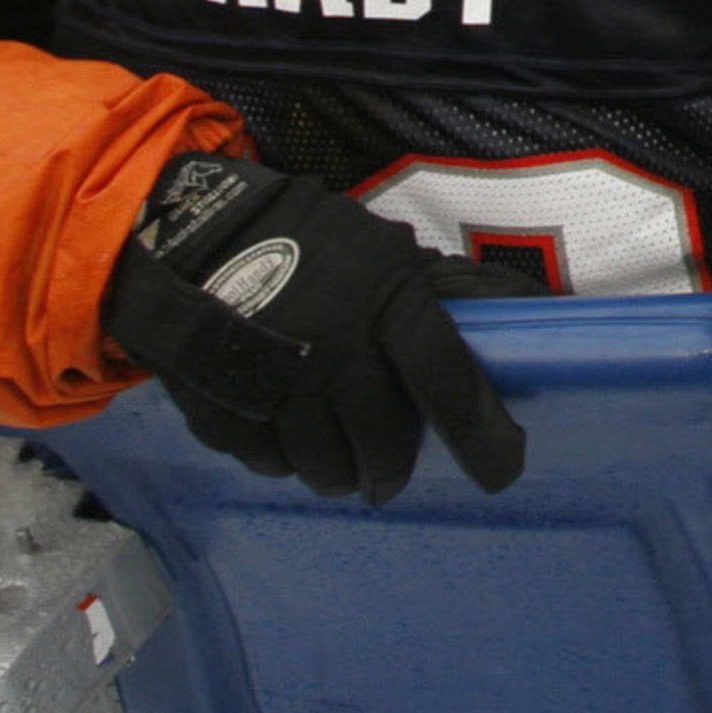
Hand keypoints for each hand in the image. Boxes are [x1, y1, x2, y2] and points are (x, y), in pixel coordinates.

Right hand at [101, 157, 526, 504]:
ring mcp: (276, 387)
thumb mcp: (380, 248)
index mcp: (384, 304)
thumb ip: (436, 289)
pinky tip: (287, 438)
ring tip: (341, 465)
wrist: (194, 236)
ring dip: (339, 473)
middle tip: (389, 477)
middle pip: (380, 441)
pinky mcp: (224, 412)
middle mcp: (334, 351)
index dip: (480, 431)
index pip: (444, 378)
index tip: (502, 470)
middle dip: (391, 469)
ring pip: (323, 466)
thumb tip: (516, 307)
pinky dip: (284, 461)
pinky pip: (269, 463)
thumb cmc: (305, 239)